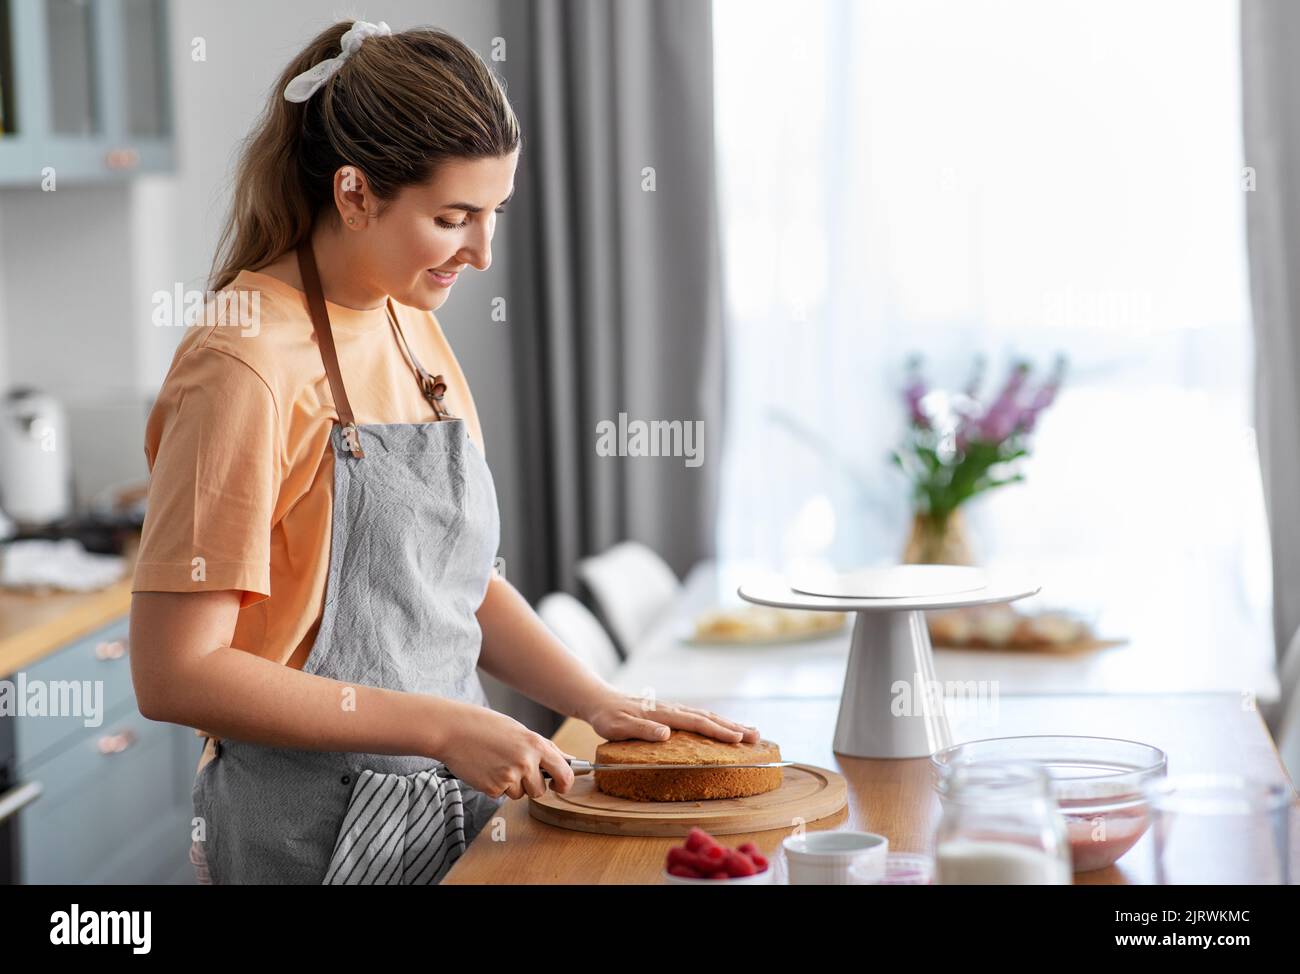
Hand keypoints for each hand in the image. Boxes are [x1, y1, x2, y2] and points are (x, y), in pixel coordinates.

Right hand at [434, 699, 576, 799]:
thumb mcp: (519, 731)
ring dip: (511, 785)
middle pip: (540, 790)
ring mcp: (510, 776)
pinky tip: (485, 769)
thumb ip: (543, 747)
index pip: (565, 773)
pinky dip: (494, 786)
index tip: (559, 785)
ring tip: (496, 764)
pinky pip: (501, 794)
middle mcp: (526, 761)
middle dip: (532, 786)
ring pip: (520, 794)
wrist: (452, 730)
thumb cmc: (485, 726)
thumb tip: (567, 760)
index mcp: (536, 744)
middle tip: (518, 773)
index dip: (564, 783)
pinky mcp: (493, 788)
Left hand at [581, 691, 759, 744]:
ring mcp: (674, 710)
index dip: (718, 731)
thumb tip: (666, 734)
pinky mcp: (673, 713)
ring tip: (752, 732)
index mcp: (663, 714)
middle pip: (709, 718)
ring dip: (730, 724)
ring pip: (707, 716)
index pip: (696, 723)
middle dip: (734, 727)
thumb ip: (642, 730)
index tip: (737, 739)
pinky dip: (717, 722)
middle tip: (757, 736)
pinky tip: (727, 727)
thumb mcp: (619, 727)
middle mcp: (673, 710)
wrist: (602, 701)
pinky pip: (700, 717)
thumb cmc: (609, 717)